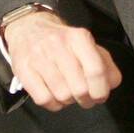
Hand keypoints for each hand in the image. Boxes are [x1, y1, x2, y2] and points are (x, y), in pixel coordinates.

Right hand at [3, 11, 120, 110]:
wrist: (27, 28)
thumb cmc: (62, 41)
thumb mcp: (87, 45)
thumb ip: (105, 63)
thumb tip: (111, 83)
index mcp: (78, 37)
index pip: (96, 71)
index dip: (101, 90)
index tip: (100, 95)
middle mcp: (58, 45)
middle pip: (80, 88)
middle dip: (86, 99)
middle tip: (84, 97)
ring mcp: (38, 57)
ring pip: (62, 96)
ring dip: (68, 101)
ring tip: (68, 93)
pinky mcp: (23, 69)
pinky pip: (44, 99)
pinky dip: (53, 104)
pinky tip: (54, 95)